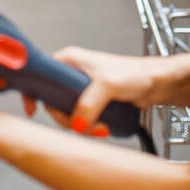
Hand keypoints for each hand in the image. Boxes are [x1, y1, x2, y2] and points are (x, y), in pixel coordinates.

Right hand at [22, 47, 159, 135]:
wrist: (157, 83)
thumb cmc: (135, 72)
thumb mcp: (108, 85)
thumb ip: (89, 104)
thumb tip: (75, 123)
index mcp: (70, 61)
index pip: (41, 77)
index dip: (34, 94)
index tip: (32, 111)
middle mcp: (73, 74)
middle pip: (55, 103)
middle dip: (69, 119)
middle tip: (82, 125)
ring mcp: (83, 90)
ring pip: (69, 114)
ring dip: (82, 126)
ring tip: (101, 128)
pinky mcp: (94, 103)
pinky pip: (82, 119)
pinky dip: (90, 128)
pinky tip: (102, 128)